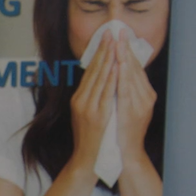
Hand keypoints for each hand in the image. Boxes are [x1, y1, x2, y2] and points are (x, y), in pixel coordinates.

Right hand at [68, 30, 116, 174]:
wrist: (87, 161)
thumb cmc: (90, 140)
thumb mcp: (85, 116)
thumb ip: (91, 99)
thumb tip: (100, 82)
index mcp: (78, 100)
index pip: (89, 73)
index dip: (97, 54)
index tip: (105, 40)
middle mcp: (81, 102)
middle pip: (93, 71)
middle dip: (103, 51)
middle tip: (110, 34)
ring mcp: (88, 108)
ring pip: (99, 78)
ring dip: (108, 59)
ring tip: (115, 43)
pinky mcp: (97, 115)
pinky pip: (106, 92)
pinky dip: (111, 77)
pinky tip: (117, 65)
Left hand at [114, 30, 157, 165]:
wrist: (126, 158)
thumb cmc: (122, 135)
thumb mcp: (127, 111)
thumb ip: (126, 95)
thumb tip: (119, 78)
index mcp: (145, 97)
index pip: (136, 71)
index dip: (129, 53)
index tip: (122, 38)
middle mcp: (146, 99)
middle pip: (136, 70)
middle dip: (127, 51)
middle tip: (120, 34)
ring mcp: (140, 105)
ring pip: (132, 76)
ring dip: (125, 58)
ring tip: (119, 43)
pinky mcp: (131, 112)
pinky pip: (126, 90)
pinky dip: (123, 75)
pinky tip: (119, 64)